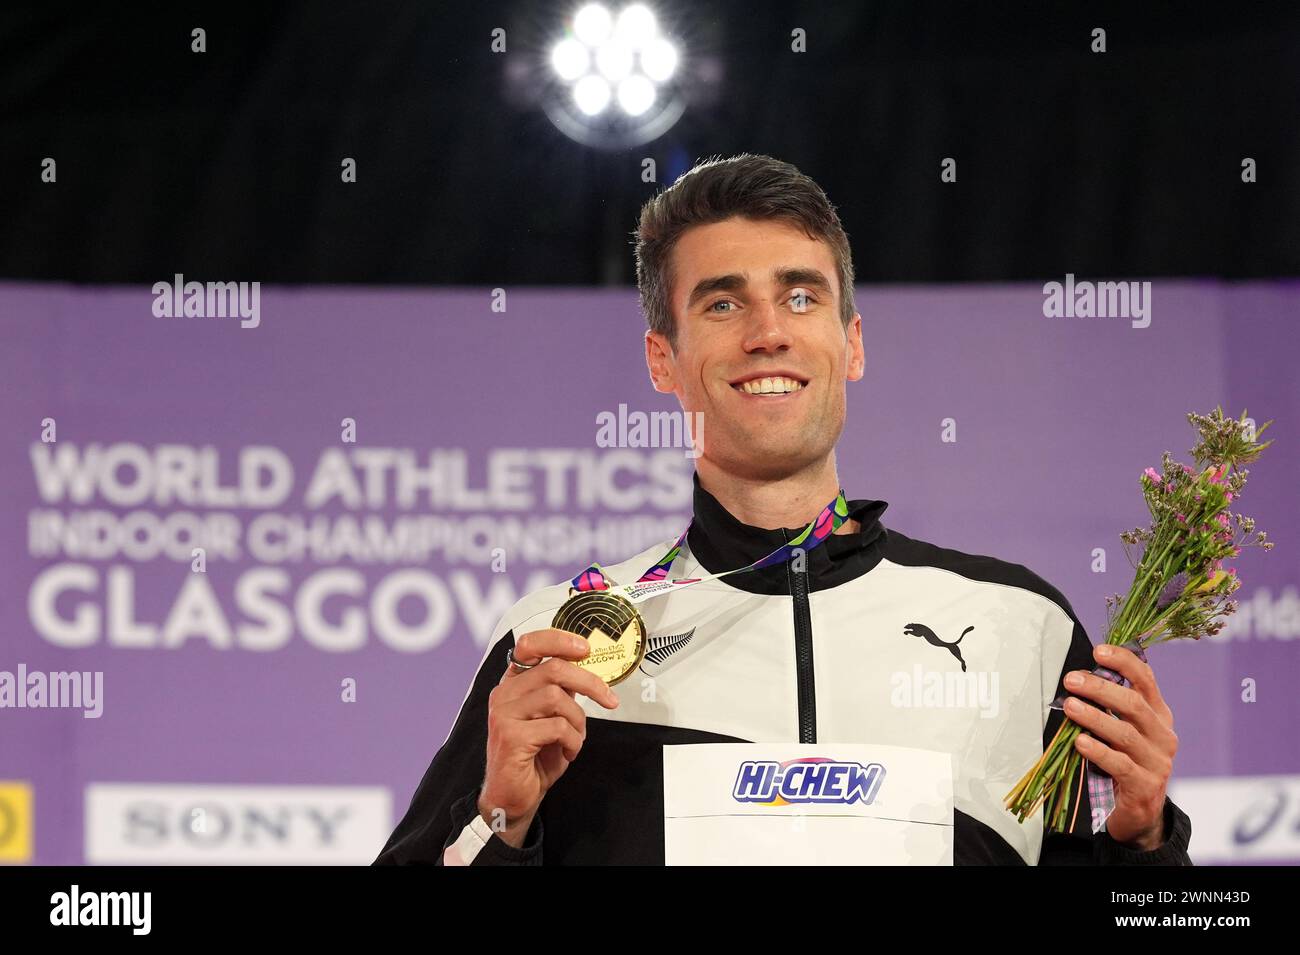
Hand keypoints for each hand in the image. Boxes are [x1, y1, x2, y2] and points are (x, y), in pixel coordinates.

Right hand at [478, 628, 619, 846]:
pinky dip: (572, 741)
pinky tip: (567, 752)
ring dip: (578, 721)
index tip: (585, 648)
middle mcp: (505, 694)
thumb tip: (587, 670)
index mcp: (513, 683)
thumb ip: (561, 692)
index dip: (558, 639)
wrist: (514, 797)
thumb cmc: (535, 756)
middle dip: (589, 683)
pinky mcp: (510, 736)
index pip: (528, 644)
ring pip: (557, 697)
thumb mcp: (551, 717)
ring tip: (576, 739)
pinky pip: (556, 727)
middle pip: (553, 668)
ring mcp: (504, 714)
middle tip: (609, 700)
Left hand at [1063, 644, 1177, 850]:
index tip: (1098, 651)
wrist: (1139, 811)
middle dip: (1100, 689)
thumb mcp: (1122, 730)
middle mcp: (1163, 736)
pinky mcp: (1145, 787)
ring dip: (1094, 717)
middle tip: (1071, 680)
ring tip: (1070, 706)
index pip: (1146, 680)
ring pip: (1125, 733)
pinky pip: (1120, 765)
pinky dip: (1099, 751)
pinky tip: (1080, 742)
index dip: (1124, 662)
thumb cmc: (1124, 761)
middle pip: (1134, 704)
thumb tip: (1079, 677)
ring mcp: (1157, 762)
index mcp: (1158, 715)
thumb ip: (1109, 707)